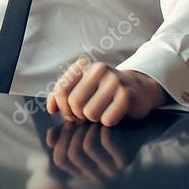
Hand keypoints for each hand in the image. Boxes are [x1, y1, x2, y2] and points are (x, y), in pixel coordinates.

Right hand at [45, 120, 136, 182]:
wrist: (136, 128)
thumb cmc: (104, 129)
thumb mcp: (80, 131)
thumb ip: (62, 134)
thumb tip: (49, 141)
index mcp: (82, 171)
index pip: (60, 159)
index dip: (60, 139)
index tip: (67, 123)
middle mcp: (95, 175)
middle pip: (72, 153)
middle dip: (73, 131)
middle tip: (80, 118)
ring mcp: (111, 170)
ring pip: (87, 147)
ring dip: (87, 128)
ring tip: (92, 120)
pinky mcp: (125, 160)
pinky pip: (106, 142)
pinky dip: (102, 128)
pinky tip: (105, 123)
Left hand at [46, 56, 167, 126]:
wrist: (138, 89)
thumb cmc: (103, 91)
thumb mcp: (81, 87)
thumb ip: (61, 95)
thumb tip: (51, 109)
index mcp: (82, 66)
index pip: (61, 90)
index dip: (63, 107)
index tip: (71, 112)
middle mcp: (98, 69)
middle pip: (74, 103)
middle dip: (78, 114)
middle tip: (87, 115)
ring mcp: (114, 81)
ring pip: (90, 113)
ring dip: (94, 119)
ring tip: (102, 111)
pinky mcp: (127, 95)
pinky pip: (107, 119)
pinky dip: (108, 122)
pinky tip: (114, 113)